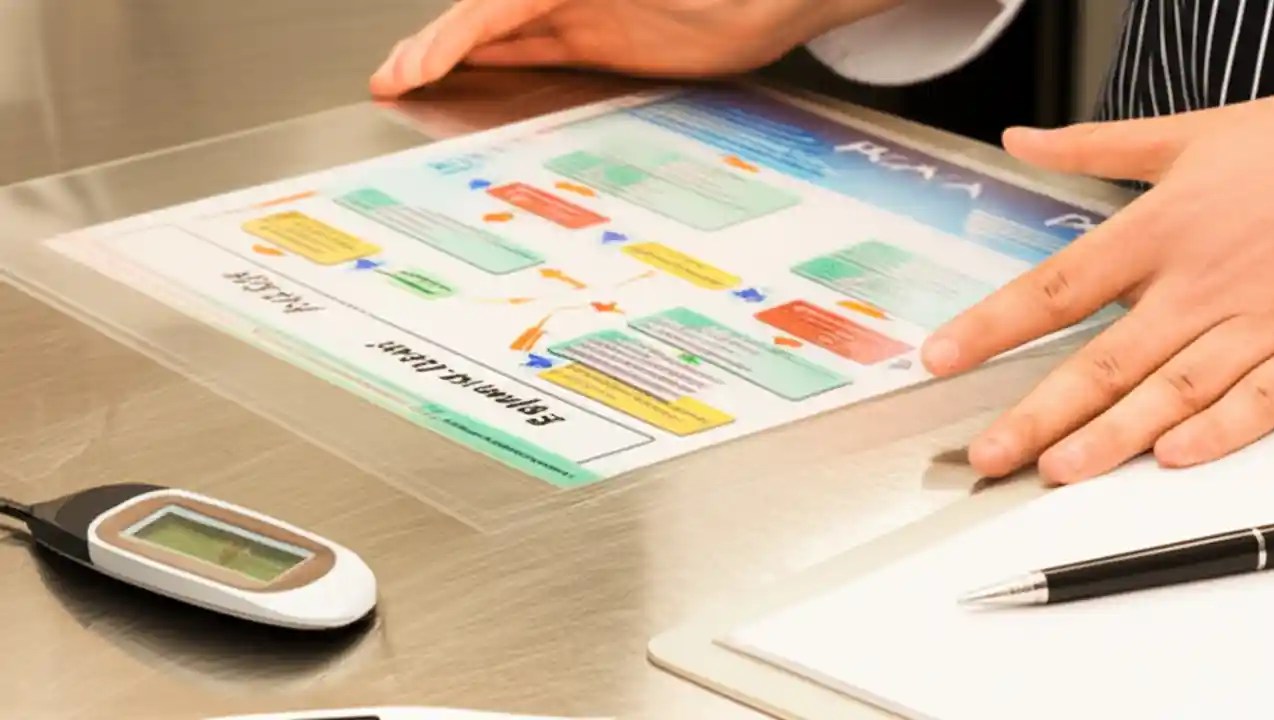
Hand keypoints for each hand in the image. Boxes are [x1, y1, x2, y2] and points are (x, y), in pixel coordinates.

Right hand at [368, 0, 895, 96]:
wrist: (775, 0)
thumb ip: (577, 4)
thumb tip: (526, 5)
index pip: (493, 6)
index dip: (449, 36)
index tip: (413, 68)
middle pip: (481, 16)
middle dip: (432, 47)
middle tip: (388, 82)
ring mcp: (577, 12)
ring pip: (497, 33)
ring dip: (452, 56)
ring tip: (405, 83)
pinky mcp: (595, 40)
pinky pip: (530, 49)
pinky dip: (492, 61)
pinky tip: (465, 77)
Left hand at [921, 96, 1273, 484]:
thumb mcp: (1186, 134)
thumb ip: (1093, 146)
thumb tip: (1019, 140)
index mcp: (1157, 230)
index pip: (1056, 288)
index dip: (992, 325)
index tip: (940, 357)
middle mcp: (1198, 283)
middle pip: (1104, 359)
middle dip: (1041, 413)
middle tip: (989, 453)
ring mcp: (1254, 320)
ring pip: (1172, 391)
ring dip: (1113, 437)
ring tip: (1058, 472)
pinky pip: (1260, 398)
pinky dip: (1219, 430)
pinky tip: (1172, 458)